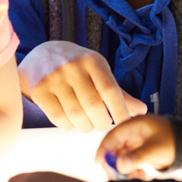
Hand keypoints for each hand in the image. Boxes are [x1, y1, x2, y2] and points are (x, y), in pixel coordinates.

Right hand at [19, 41, 146, 131]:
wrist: (42, 54)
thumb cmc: (78, 67)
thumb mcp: (99, 72)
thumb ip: (118, 92)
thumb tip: (142, 110)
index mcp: (93, 61)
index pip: (110, 89)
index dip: (120, 111)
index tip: (124, 124)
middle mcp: (73, 66)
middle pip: (93, 106)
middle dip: (102, 122)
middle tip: (102, 125)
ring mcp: (54, 77)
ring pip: (76, 115)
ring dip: (85, 126)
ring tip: (87, 125)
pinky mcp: (39, 89)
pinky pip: (58, 117)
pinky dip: (68, 126)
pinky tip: (72, 122)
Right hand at [95, 115, 175, 179]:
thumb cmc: (174, 141)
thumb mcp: (155, 150)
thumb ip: (137, 157)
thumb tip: (119, 166)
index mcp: (136, 124)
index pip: (113, 135)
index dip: (104, 148)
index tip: (99, 162)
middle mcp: (134, 131)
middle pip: (115, 147)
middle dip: (115, 162)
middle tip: (117, 176)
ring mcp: (136, 141)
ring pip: (121, 156)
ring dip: (124, 168)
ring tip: (137, 176)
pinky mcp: (140, 149)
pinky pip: (129, 160)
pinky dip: (132, 169)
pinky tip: (142, 175)